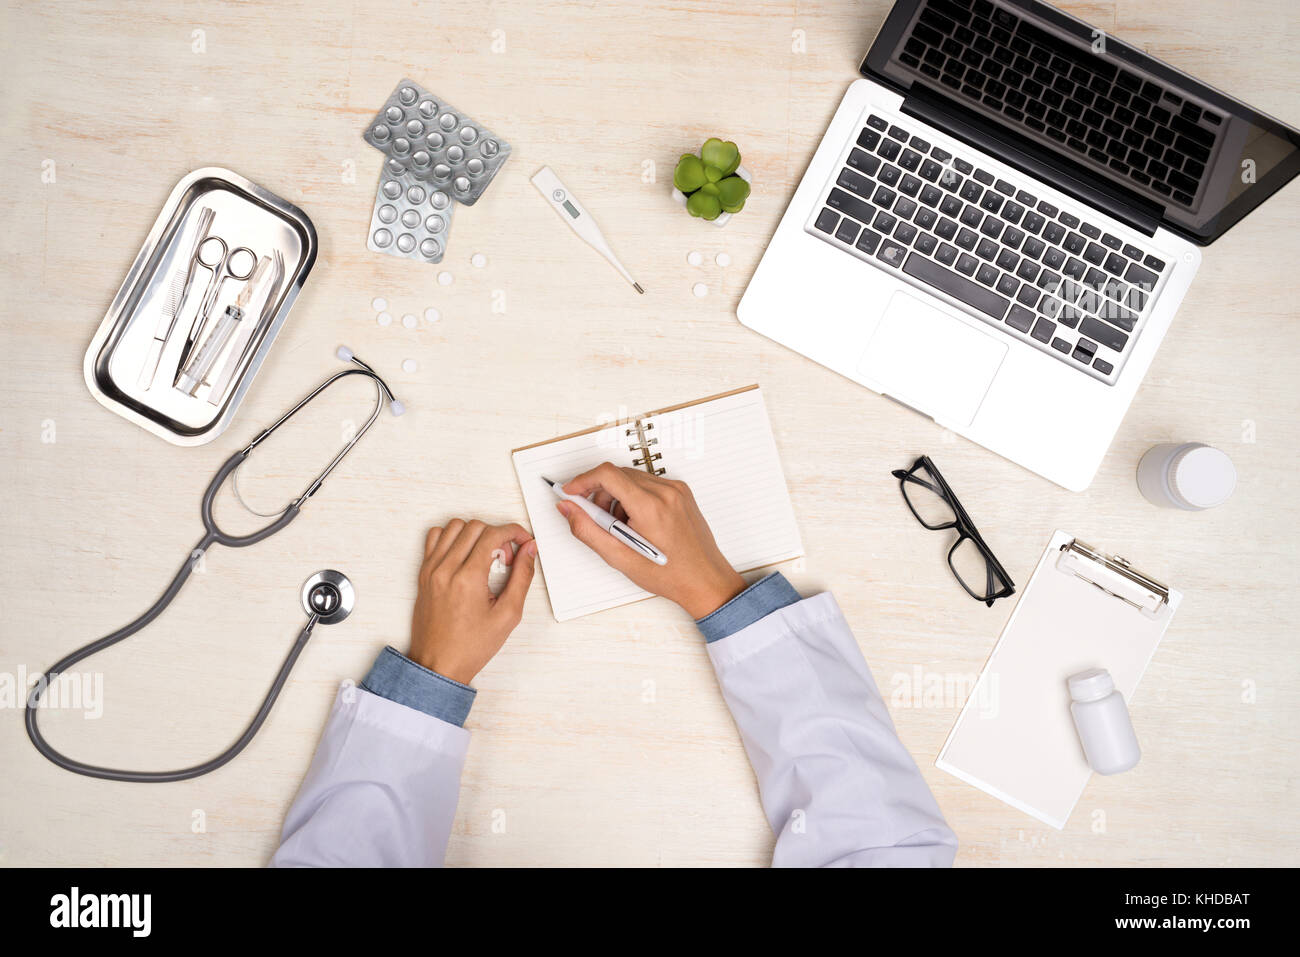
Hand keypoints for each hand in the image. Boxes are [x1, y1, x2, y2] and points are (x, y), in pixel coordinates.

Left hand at [408, 520, 536, 684]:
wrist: (439, 664)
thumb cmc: (470, 646)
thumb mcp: (508, 615)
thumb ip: (522, 577)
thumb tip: (529, 551)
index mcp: (468, 579)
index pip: (493, 534)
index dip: (514, 532)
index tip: (523, 541)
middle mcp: (446, 569)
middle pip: (475, 526)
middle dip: (497, 535)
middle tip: (505, 558)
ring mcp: (431, 569)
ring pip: (454, 526)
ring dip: (475, 533)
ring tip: (485, 555)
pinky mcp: (423, 573)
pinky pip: (434, 537)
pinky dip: (451, 537)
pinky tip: (464, 554)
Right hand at [555, 464, 746, 618]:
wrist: (705, 580)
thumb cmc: (670, 574)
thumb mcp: (620, 558)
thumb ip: (587, 530)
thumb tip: (568, 509)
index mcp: (651, 506)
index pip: (607, 474)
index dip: (582, 480)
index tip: (571, 492)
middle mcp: (666, 492)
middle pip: (617, 475)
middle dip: (599, 493)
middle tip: (598, 520)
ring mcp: (677, 490)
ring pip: (631, 478)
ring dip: (617, 497)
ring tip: (622, 528)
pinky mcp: (682, 492)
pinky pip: (647, 484)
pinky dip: (634, 498)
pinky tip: (637, 523)